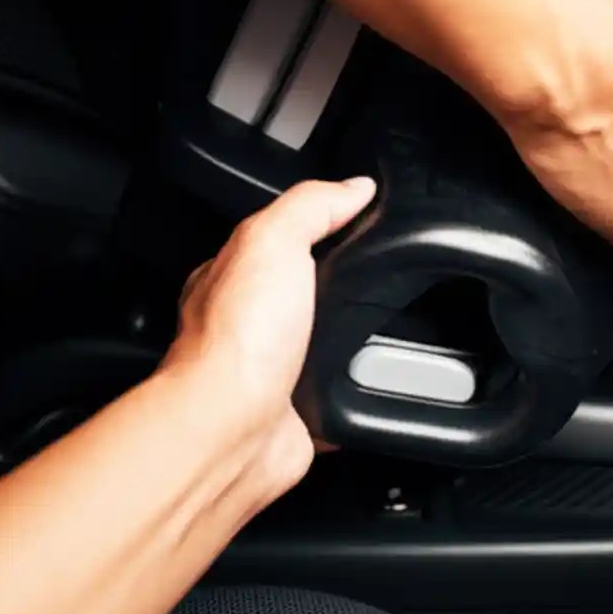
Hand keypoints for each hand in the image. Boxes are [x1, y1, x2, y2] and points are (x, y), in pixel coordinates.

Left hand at [162, 177, 376, 491]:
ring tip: (380, 326)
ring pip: (317, 346)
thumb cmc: (236, 340)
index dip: (315, 223)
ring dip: (347, 341)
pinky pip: (332, 399)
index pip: (277, 237)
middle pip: (299, 293)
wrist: (233, 427)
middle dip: (336, 287)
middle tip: (375, 276)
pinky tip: (367, 381)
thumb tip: (353, 187)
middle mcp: (246, 326)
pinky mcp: (295, 415)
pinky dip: (352, 393)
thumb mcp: (274, 239)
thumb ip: (311, 206)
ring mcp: (269, 373)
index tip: (357, 214)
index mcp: (232, 276)